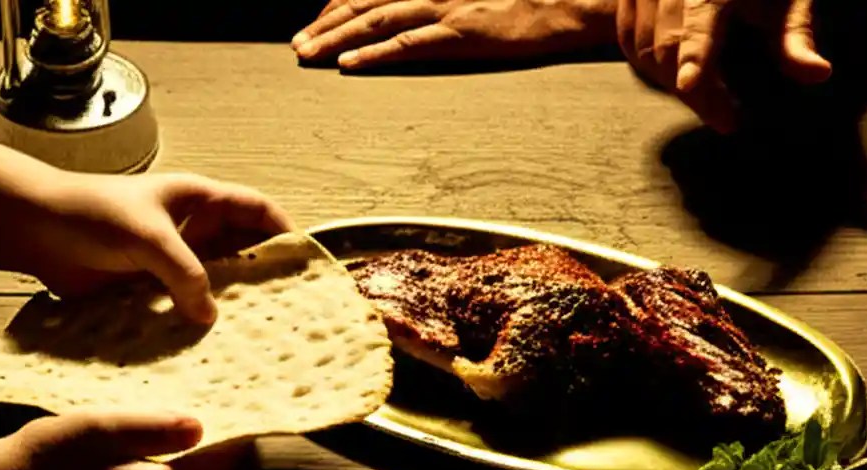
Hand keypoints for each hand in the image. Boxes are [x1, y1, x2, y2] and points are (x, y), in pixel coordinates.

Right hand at [0, 410, 244, 469]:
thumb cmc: (50, 456)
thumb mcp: (98, 430)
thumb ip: (151, 428)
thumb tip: (201, 426)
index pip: (226, 463)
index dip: (247, 428)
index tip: (265, 397)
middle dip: (237, 436)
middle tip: (254, 393)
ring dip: (218, 445)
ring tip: (231, 403)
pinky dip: (197, 456)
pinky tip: (193, 428)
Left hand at [22, 172, 294, 324]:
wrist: (35, 229)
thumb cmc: (93, 215)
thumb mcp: (149, 236)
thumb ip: (186, 273)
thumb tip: (211, 317)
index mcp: (199, 201)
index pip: (255, 209)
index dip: (284, 230)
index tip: (305, 260)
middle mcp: (192, 230)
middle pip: (243, 249)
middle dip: (266, 272)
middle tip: (293, 305)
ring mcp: (172, 260)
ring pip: (217, 281)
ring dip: (233, 302)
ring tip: (261, 331)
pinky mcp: (151, 287)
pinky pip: (185, 305)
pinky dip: (199, 322)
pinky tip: (213, 344)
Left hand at [292, 0, 616, 70]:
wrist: (570, 1)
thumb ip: (443, 1)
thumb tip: (418, 13)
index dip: (338, 7)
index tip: (316, 25)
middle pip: (363, 2)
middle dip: (325, 24)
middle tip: (297, 45)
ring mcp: (445, 8)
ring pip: (375, 21)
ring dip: (336, 39)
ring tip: (308, 55)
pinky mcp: (462, 32)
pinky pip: (408, 44)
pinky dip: (374, 54)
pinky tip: (349, 65)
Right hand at [615, 0, 829, 132]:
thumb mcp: (787, 2)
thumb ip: (796, 37)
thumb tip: (817, 73)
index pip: (697, 27)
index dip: (692, 58)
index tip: (688, 85)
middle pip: (664, 46)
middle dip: (689, 89)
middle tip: (723, 117)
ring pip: (640, 46)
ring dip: (666, 80)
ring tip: (704, 97)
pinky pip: (626, 37)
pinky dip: (645, 63)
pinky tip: (673, 76)